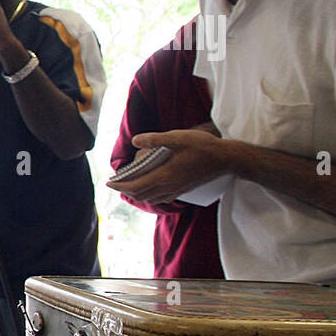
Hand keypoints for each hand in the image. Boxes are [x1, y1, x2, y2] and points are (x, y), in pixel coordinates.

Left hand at [108, 129, 230, 202]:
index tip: (109, 182)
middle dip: (125, 190)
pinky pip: (162, 197)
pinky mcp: (184, 189)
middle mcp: (169, 186)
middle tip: (116, 183)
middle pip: (141, 195)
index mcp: (165, 175)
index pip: (136, 186)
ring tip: (129, 185)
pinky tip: (150, 187)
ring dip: (137, 193)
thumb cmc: (203, 147)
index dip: (120, 186)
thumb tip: (135, 140)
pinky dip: (150, 194)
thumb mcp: (177, 137)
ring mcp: (177, 190)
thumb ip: (155, 140)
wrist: (226, 159)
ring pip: (151, 198)